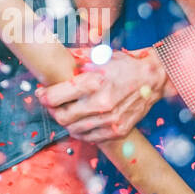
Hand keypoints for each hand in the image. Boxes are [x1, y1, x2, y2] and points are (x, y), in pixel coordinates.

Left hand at [37, 47, 167, 142]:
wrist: (153, 78)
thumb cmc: (123, 64)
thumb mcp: (97, 55)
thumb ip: (74, 59)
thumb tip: (52, 58)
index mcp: (93, 82)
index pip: (55, 97)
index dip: (43, 96)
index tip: (40, 93)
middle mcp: (101, 104)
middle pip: (62, 117)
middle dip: (51, 110)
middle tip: (50, 104)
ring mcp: (111, 120)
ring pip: (74, 130)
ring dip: (65, 122)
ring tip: (64, 111)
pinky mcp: (118, 130)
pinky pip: (90, 138)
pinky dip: (81, 131)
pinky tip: (79, 121)